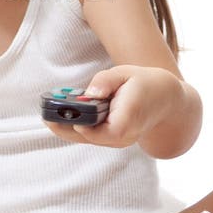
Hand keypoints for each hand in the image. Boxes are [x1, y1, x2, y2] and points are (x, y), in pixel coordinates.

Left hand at [44, 65, 180, 148]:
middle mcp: (126, 134)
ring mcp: (120, 140)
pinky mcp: (113, 139)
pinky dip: (74, 128)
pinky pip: (91, 136)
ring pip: (90, 139)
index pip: (111, 132)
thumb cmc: (144, 83)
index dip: (90, 128)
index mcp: (131, 116)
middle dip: (68, 128)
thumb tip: (89, 93)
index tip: (73, 119)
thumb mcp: (126, 72)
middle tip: (46, 116)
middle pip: (93, 138)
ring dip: (68, 129)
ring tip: (48, 114)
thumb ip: (106, 81)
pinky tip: (58, 117)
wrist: (165, 100)